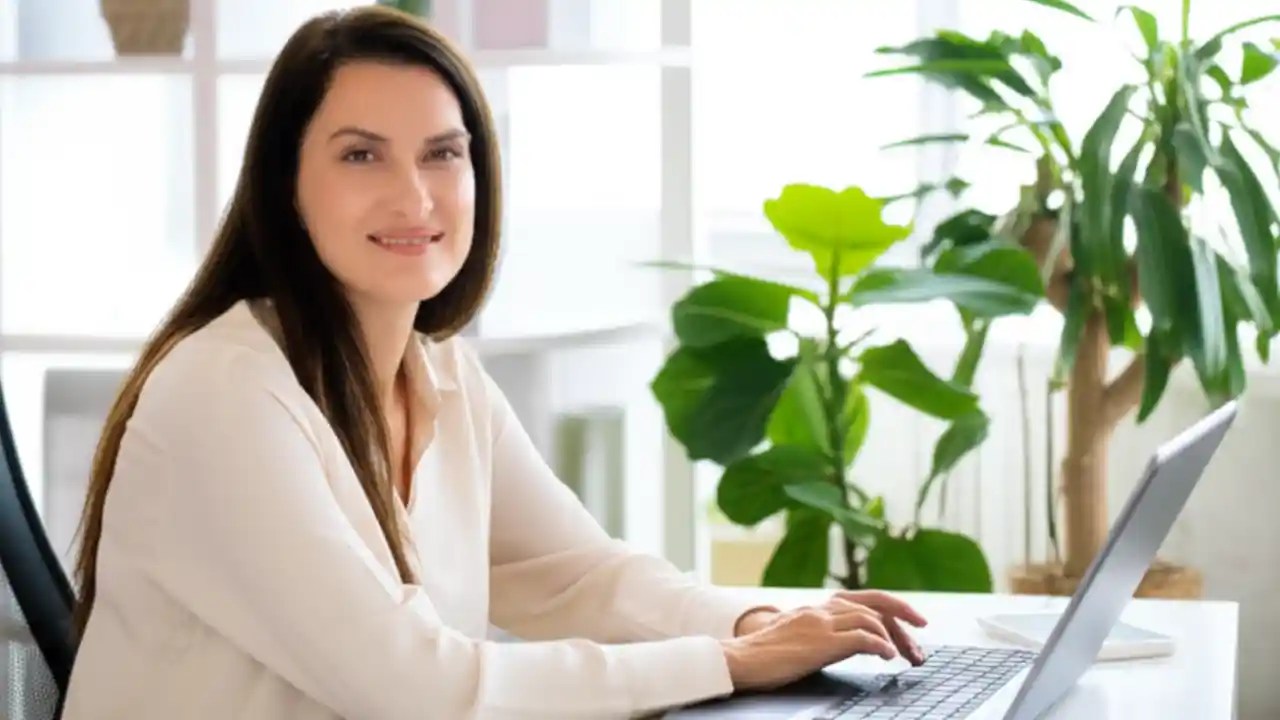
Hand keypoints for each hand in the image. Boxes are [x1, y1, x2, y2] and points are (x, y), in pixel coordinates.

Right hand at [719, 591, 923, 691]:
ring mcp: (821, 624)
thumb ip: (819, 633)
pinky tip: (888, 656)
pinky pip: (862, 639)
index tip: (909, 620)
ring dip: (894, 636)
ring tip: (906, 654)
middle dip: (902, 611)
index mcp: (816, 608)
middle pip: (873, 600)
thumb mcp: (795, 636)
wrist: (741, 659)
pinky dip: (880, 645)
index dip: (889, 606)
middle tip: (923, 624)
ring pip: (870, 618)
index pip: (861, 598)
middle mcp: (821, 610)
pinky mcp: (821, 643)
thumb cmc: (763, 655)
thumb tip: (846, 642)